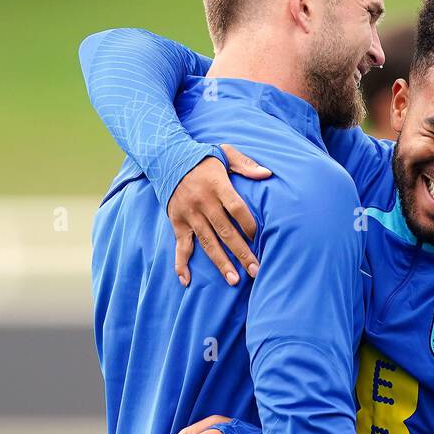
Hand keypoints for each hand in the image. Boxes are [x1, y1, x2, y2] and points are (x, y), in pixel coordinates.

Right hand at [169, 145, 271, 287]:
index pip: (237, 209)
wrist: (166, 157)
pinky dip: (181, 264)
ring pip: (207, 242)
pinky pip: (180, 246)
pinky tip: (186, 281)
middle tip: (255, 271)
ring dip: (221, 263)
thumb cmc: (202, 158)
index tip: (259, 238)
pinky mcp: (177, 222)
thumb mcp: (225, 153)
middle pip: (226, 231)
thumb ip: (246, 164)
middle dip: (241, 253)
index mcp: (217, 185)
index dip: (249, 224)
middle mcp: (203, 202)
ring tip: (234, 280)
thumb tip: (267, 174)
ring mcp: (189, 214)